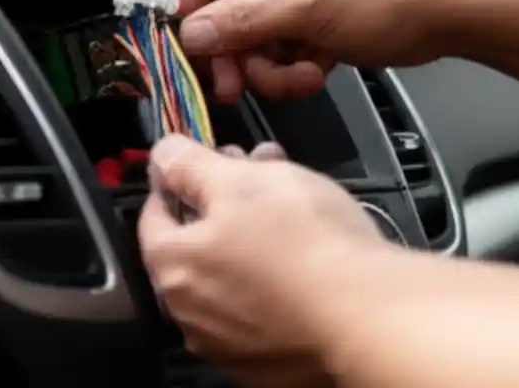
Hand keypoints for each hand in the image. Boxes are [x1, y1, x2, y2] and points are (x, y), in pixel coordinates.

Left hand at [138, 135, 389, 385]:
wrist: (366, 315)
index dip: (173, 180)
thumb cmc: (302, 243)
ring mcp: (229, 344)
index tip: (193, 161)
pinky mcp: (269, 362)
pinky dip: (272, 278)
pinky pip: (260, 308)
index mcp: (172, 267)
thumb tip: (162, 155)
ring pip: (229, 276)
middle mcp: (189, 315)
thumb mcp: (240, 180)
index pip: (152, 216)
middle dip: (221, 202)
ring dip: (249, 237)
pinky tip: (303, 255)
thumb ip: (189, 165)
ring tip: (288, 204)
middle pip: (194, 246)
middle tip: (252, 173)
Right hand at [174, 0, 458, 101]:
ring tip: (303, 73)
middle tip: (240, 84)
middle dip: (236, 53)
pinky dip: (291, 66)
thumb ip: (240, 20)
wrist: (450, 11)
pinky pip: (275, 49)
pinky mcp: (306, 14)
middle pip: (219, 12)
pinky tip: (319, 67)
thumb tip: (190, 34)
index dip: (188, 17)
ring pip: (247, 39)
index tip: (189, 58)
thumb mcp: (305, 6)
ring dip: (269, 67)